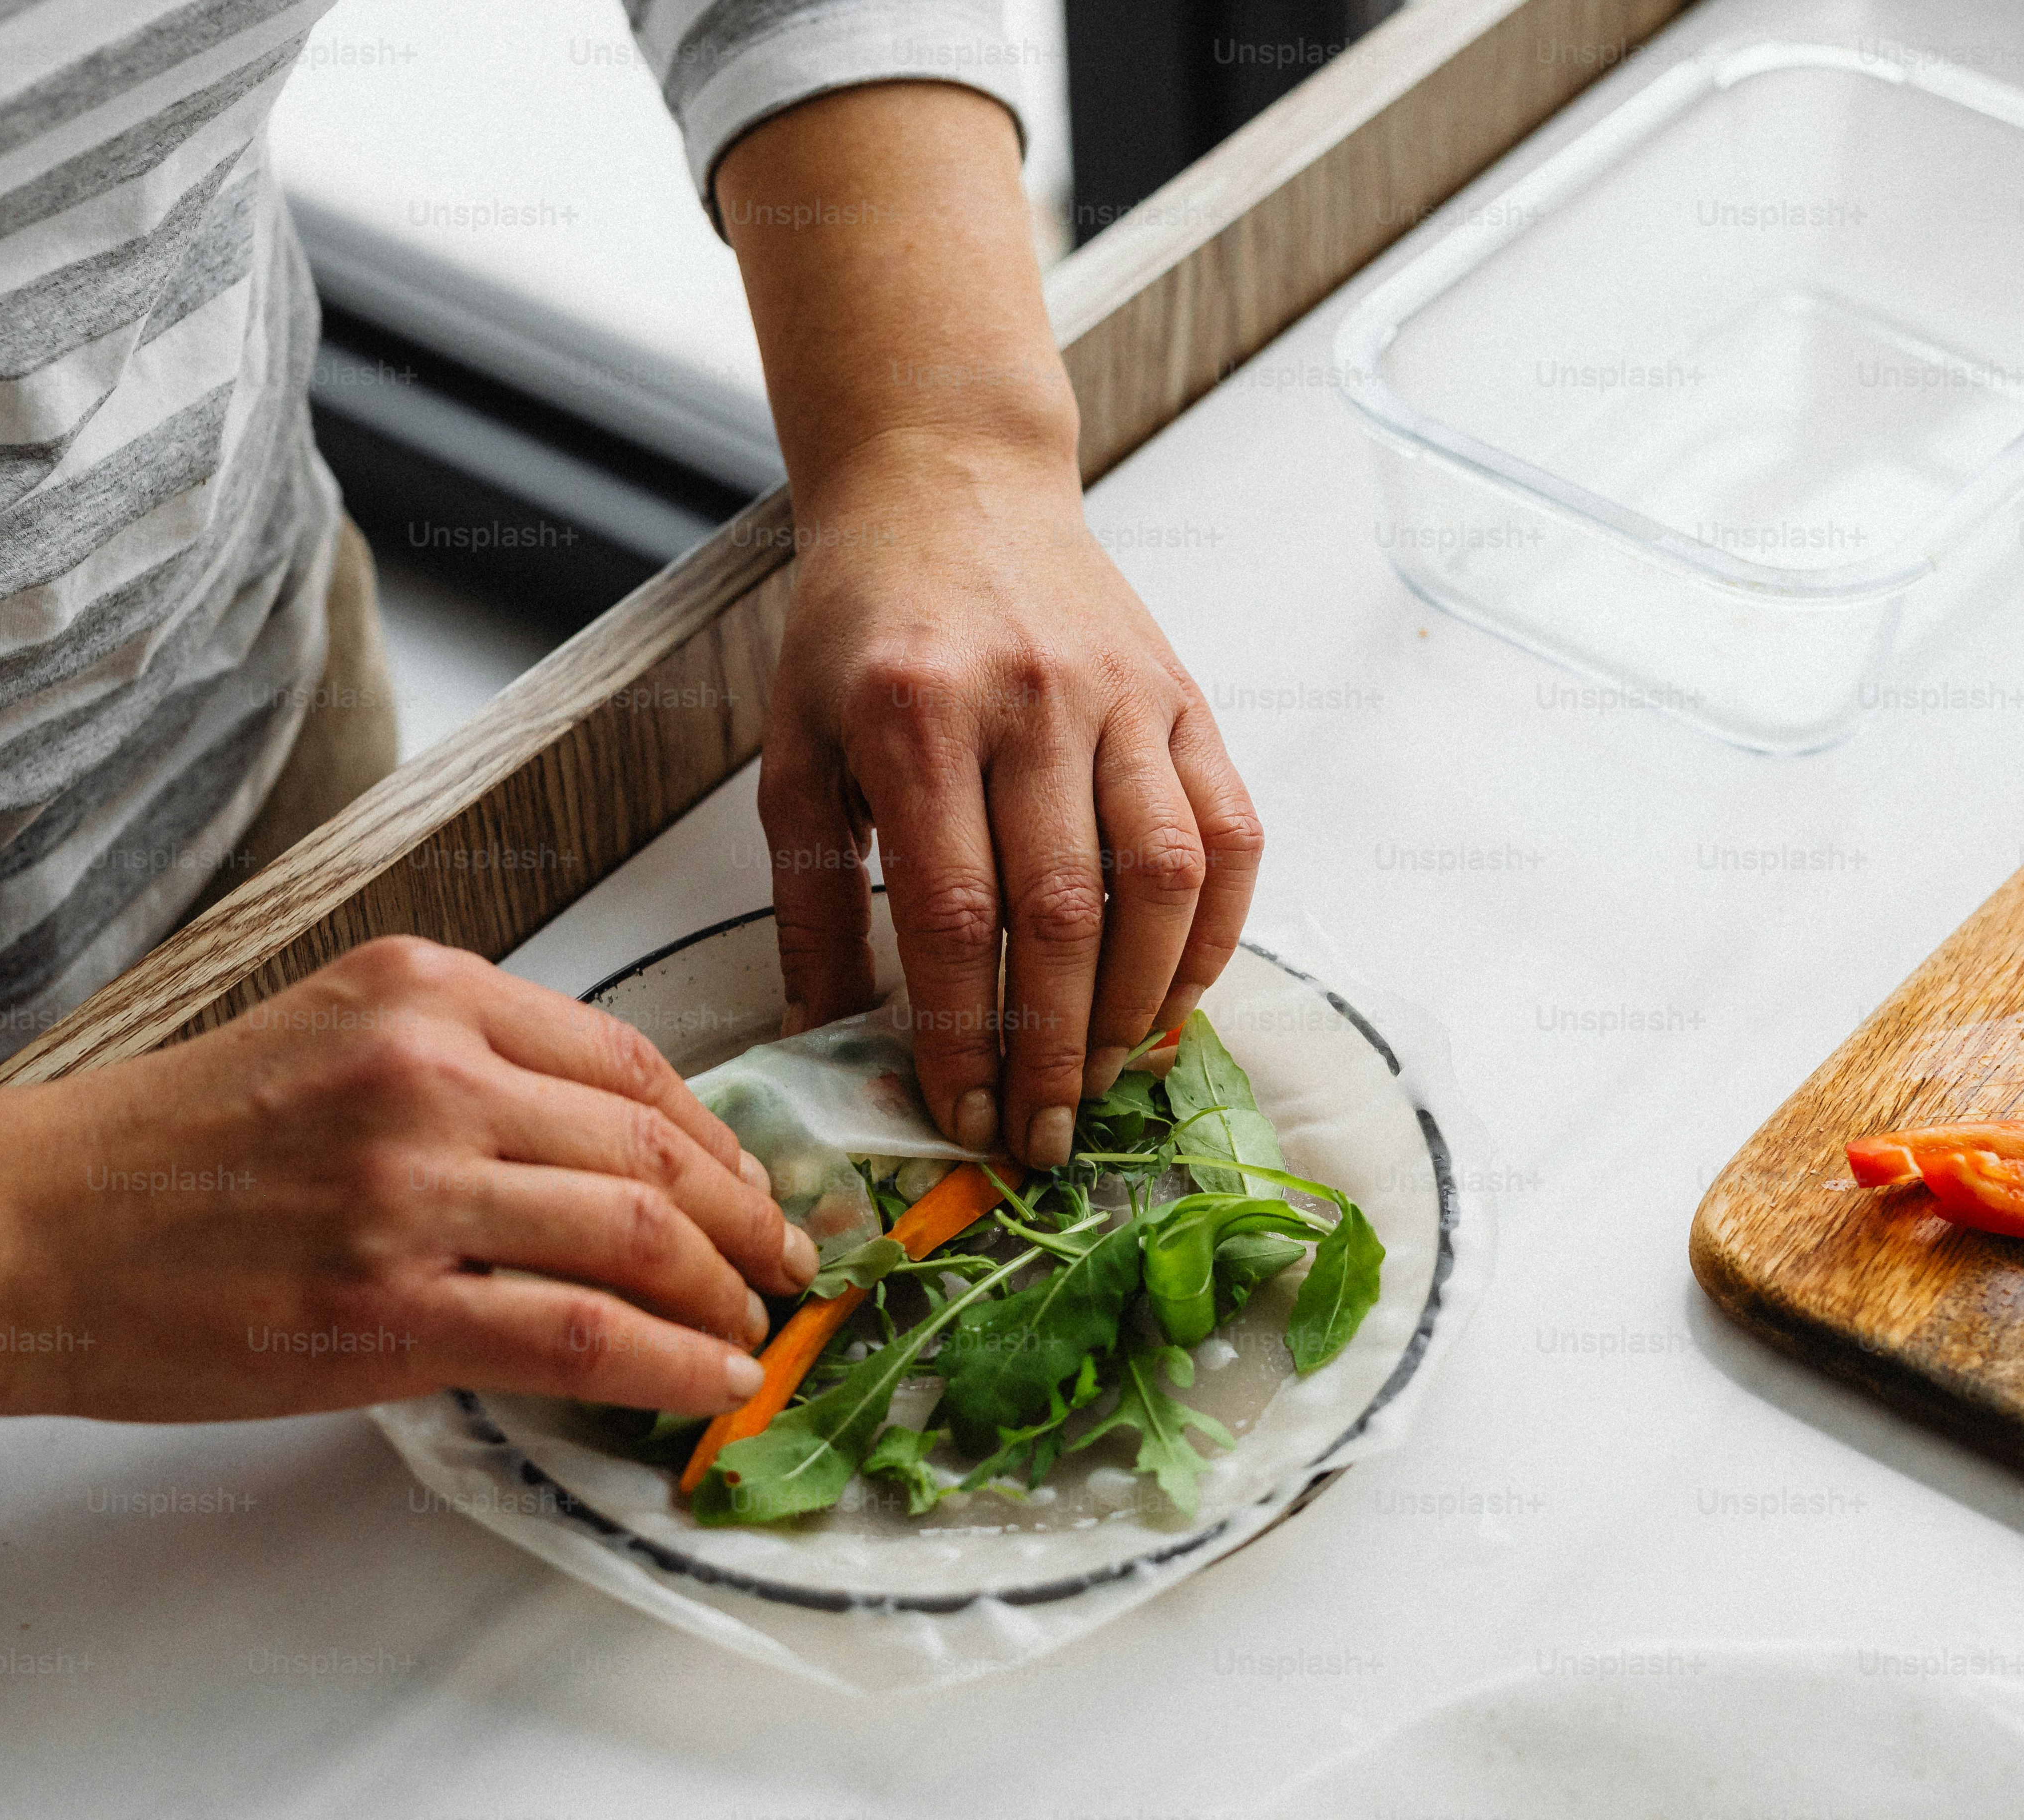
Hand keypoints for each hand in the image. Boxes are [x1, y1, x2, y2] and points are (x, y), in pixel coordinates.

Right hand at [0, 940, 815, 1418]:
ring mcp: (409, 1191)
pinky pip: (584, 1336)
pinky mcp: (387, 1307)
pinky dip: (674, 1361)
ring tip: (760, 1329)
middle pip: (657, 1150)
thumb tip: (605, 1148)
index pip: (630, 1064)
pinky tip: (711, 1382)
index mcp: (420, 992)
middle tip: (791, 1265)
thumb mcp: (323, 1045)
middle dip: (750, 1218)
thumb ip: (460, 1070)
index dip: (722, 1138)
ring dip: (728, 1294)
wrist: (13, 1227)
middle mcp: (428, 1074)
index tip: (757, 1187)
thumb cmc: (161, 1151)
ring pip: (640, 1238)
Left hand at [760, 432, 1262, 1168]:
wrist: (946, 478)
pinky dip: (1214, 931)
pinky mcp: (1184, 695)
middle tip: (1042, 1137)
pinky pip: (1228, 832)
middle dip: (1054, 1049)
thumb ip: (809, 894)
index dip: (963, 1035)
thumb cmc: (860, 626)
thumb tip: (826, 1035)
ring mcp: (1122, 695)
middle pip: (1061, 914)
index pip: (952, 913)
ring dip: (1141, 1001)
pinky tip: (1178, 996)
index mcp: (916, 717)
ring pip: (1161, 878)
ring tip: (1108, 1075)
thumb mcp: (795, 748)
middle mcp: (1030, 702)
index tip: (966, 1116)